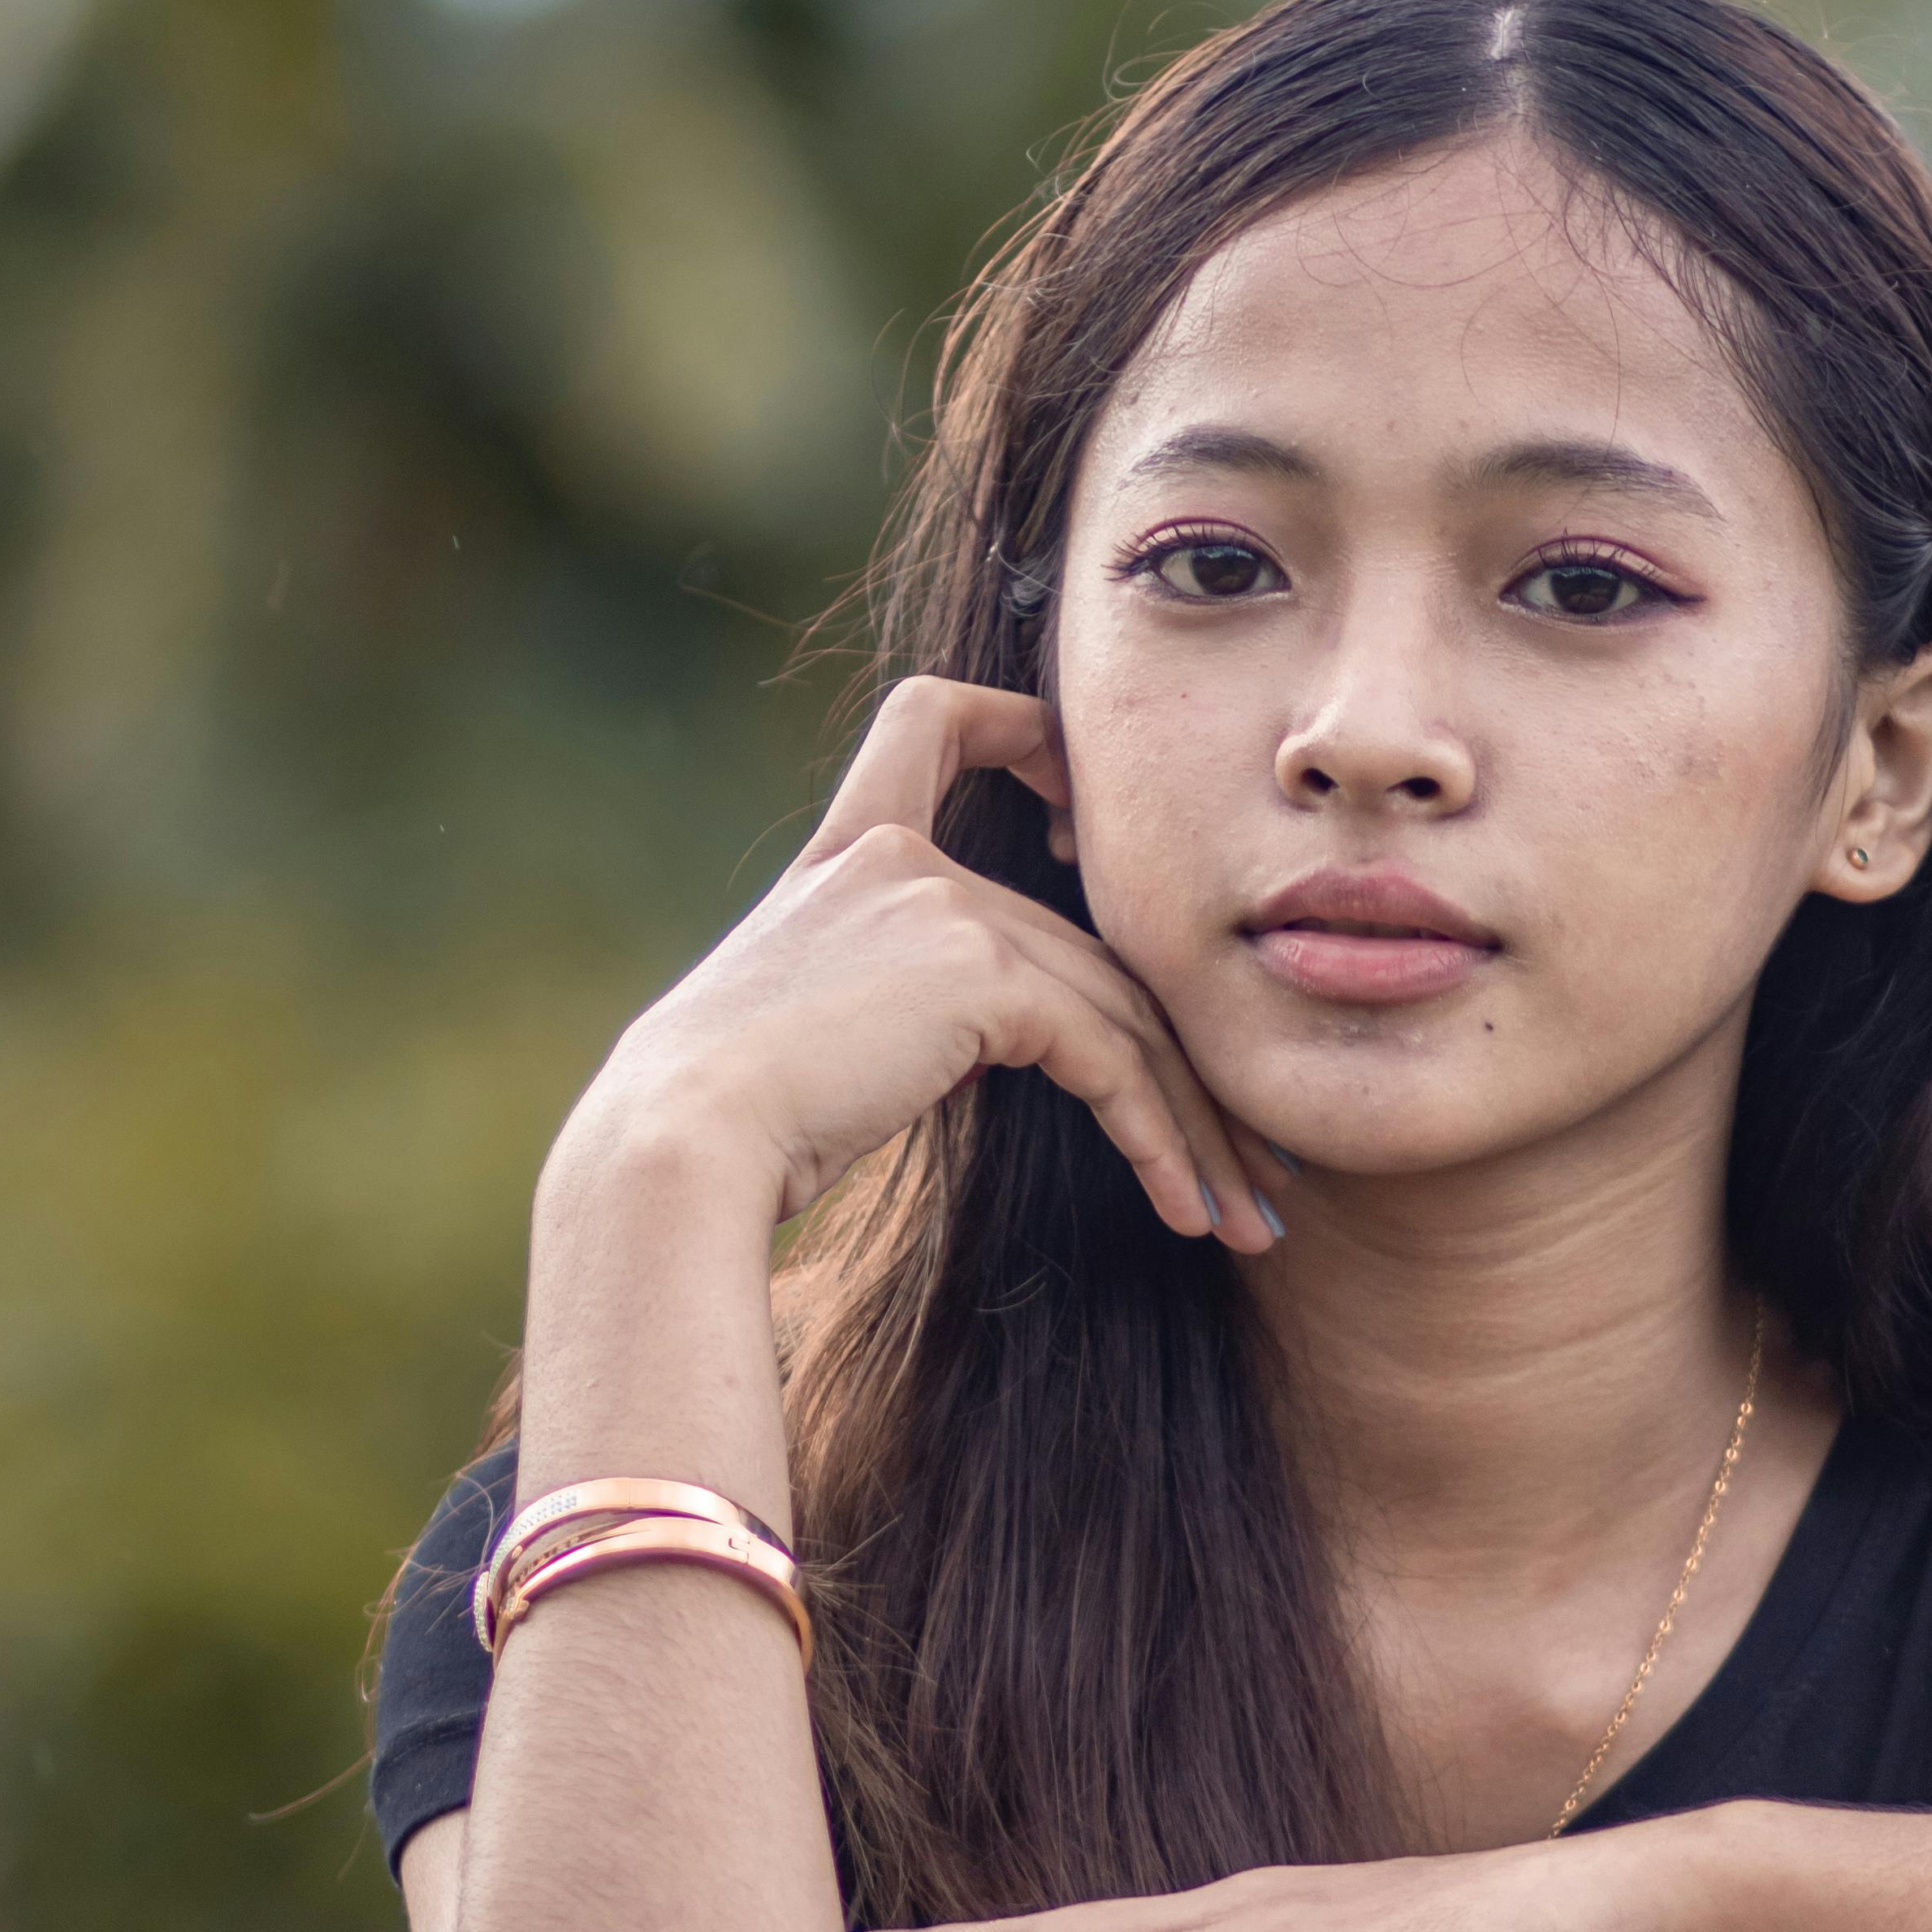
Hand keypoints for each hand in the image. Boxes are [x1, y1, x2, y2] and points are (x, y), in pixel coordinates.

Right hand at [558, 673, 1279, 1247]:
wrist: (680, 1139)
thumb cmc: (730, 1116)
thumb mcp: (822, 1025)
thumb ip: (914, 997)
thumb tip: (1004, 1045)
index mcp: (845, 849)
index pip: (931, 715)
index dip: (1017, 724)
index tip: (1072, 799)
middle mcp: (899, 855)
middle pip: (1090, 947)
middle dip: (1183, 1061)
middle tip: (1252, 1158)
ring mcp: (944, 903)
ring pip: (1122, 1010)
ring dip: (1196, 1127)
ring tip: (1249, 1215)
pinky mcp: (981, 972)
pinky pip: (1109, 1058)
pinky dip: (1160, 1141)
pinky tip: (1188, 1210)